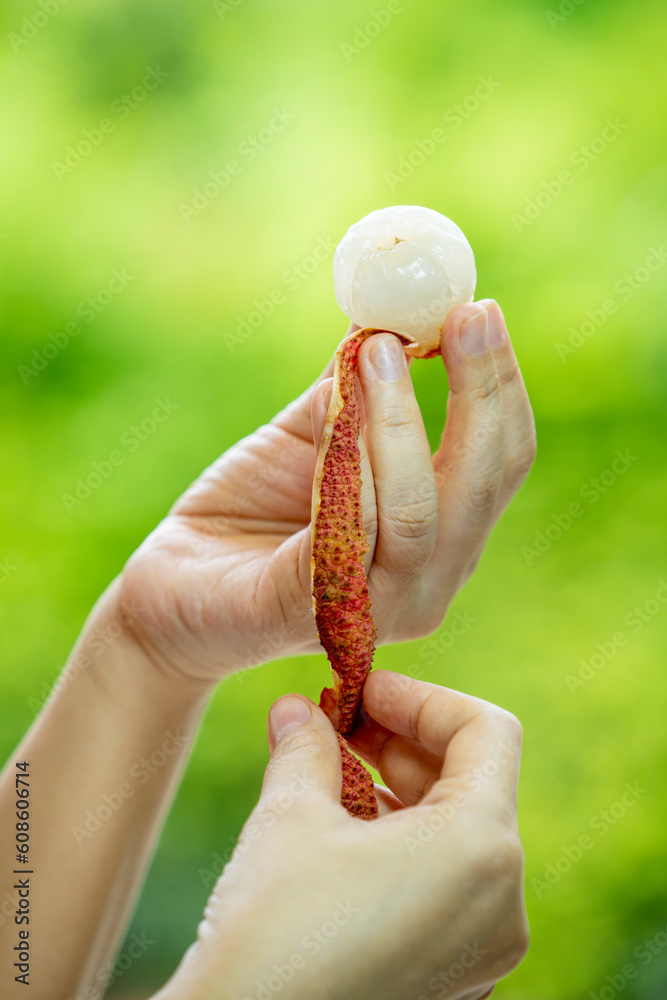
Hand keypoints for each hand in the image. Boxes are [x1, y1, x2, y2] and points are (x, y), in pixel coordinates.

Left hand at [118, 300, 534, 687]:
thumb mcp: (309, 437)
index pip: (500, 463)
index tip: (479, 309)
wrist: (172, 588)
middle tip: (463, 315)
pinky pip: (349, 531)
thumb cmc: (247, 511)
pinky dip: (349, 461)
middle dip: (480, 393)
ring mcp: (380, 607)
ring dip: (401, 419)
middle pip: (484, 486)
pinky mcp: (320, 613)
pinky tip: (339, 406)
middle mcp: (428, 581)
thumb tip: (389, 312)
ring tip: (380, 349)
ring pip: (421, 511)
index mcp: (442, 538)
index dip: (499, 385)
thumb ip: (354, 392)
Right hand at [154, 672, 527, 999]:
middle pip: (473, 782)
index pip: (486, 731)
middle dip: (402, 743)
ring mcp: (483, 950)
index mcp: (481, 850)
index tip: (363, 691)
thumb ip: (307, 746)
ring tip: (329, 777)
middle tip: (339, 725)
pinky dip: (403, 846)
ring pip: (458, 835)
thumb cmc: (269, 930)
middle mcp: (501, 903)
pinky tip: (341, 838)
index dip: (422, 698)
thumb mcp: (289, 815)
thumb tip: (299, 710)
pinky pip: (447, 887)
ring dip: (397, 792)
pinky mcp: (455, 979)